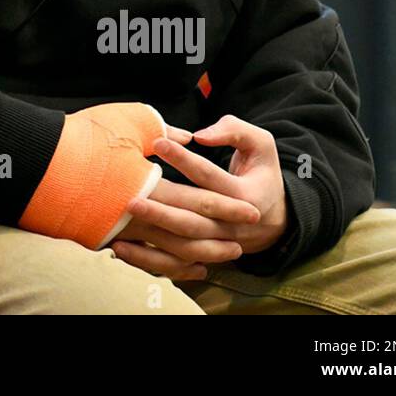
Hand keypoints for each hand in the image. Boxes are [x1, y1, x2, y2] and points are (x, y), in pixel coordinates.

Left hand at [109, 114, 286, 281]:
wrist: (274, 217)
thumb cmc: (260, 172)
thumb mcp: (261, 145)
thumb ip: (234, 131)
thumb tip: (199, 136)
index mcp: (244, 196)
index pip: (209, 177)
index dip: (184, 160)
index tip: (157, 142)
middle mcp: (230, 226)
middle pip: (193, 219)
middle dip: (161, 207)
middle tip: (130, 191)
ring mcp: (216, 245)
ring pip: (182, 245)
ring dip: (152, 232)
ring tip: (123, 215)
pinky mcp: (202, 255)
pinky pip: (173, 264)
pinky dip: (148, 259)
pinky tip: (121, 247)